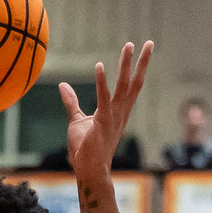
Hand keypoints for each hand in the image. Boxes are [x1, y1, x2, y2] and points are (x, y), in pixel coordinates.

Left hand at [61, 40, 152, 180]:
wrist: (89, 170)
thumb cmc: (85, 149)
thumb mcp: (77, 120)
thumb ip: (71, 102)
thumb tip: (62, 85)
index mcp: (118, 111)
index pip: (132, 86)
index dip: (139, 68)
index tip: (145, 50)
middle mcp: (120, 112)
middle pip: (135, 83)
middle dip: (142, 62)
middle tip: (149, 42)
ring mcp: (113, 117)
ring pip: (124, 87)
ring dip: (126, 66)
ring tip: (129, 46)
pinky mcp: (103, 123)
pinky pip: (103, 99)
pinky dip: (102, 82)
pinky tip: (99, 66)